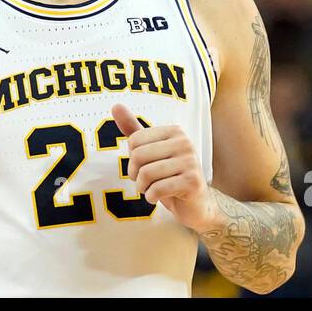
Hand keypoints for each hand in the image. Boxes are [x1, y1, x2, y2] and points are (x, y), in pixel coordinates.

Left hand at [113, 104, 217, 232]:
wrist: (196, 204)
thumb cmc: (170, 177)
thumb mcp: (151, 152)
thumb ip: (133, 130)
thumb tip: (115, 105)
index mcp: (174, 131)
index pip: (134, 140)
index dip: (132, 159)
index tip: (142, 168)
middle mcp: (185, 142)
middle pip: (138, 156)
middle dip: (135, 174)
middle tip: (144, 182)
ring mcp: (191, 161)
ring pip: (146, 173)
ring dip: (143, 187)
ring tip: (150, 190)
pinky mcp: (193, 182)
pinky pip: (158, 189)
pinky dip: (151, 197)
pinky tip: (158, 198)